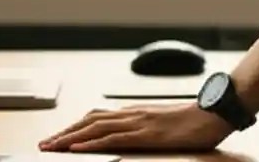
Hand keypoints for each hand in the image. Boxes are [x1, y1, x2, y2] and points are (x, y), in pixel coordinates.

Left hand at [38, 102, 231, 153]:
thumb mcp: (164, 123)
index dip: (74, 127)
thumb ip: (145, 126)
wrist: (214, 112)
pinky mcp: (146, 134)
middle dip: (63, 133)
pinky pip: (113, 138)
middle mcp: (132, 114)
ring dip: (69, 137)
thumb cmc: (194, 120)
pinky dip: (92, 142)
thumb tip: (130, 134)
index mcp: (135, 112)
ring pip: (94, 128)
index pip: (96, 117)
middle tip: (44, 145)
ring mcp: (138, 122)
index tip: (57, 138)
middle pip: (89, 121)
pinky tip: (77, 148)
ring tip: (51, 147)